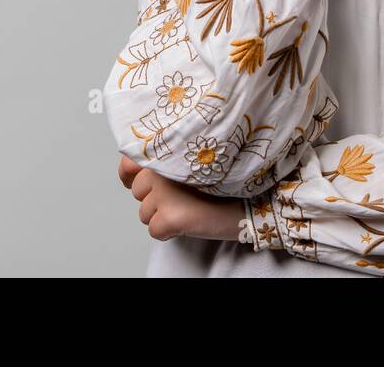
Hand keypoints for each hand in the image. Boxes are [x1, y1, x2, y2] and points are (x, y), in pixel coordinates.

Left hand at [118, 155, 244, 241]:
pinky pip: (155, 231)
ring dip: (163, 214)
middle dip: (155, 197)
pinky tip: (190, 221)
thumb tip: (138, 173)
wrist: (254, 200)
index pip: (129, 164)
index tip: (145, 181)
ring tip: (190, 206)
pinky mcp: (171, 217)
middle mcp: (162, 169)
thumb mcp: (194, 160)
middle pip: (138, 191)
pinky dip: (169, 232)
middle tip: (184, 194)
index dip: (133, 175)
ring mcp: (164, 193)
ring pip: (145, 213)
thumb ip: (167, 159)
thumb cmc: (228, 180)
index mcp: (167, 151)